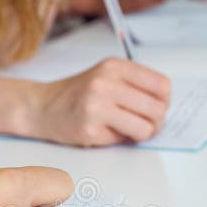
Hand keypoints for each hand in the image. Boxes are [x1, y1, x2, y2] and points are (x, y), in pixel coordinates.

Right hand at [33, 58, 169, 146]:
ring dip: (142, 133)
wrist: (42, 107)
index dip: (165, 101)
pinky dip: (121, 139)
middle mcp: (105, 83)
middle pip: (157, 108)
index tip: (156, 107)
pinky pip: (124, 140)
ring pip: (145, 127)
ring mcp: (96, 106)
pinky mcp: (89, 129)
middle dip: (157, 121)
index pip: (161, 85)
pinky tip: (108, 132)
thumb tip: (165, 106)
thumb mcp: (106, 76)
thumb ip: (134, 85)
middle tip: (146, 124)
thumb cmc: (78, 94)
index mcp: (114, 67)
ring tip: (130, 130)